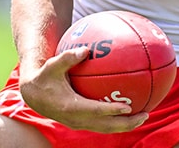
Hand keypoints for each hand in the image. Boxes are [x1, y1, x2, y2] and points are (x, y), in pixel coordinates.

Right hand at [18, 47, 148, 132]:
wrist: (33, 95)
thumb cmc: (45, 77)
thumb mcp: (53, 65)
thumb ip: (68, 58)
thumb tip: (85, 48)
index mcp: (70, 107)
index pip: (95, 111)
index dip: (111, 111)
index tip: (127, 107)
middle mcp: (76, 119)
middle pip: (105, 126)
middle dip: (126, 123)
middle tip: (145, 115)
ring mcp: (79, 123)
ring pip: (106, 128)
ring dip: (125, 125)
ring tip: (143, 116)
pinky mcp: (81, 123)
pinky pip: (102, 124)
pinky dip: (117, 120)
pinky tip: (130, 111)